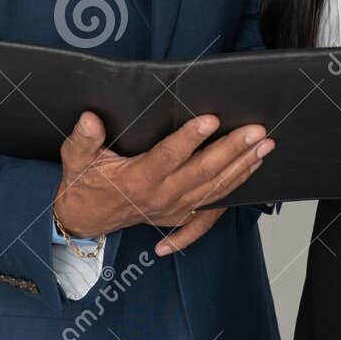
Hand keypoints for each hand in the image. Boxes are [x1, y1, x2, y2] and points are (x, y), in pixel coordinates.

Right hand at [54, 111, 273, 252]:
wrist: (87, 219)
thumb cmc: (84, 184)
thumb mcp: (76, 159)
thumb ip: (83, 139)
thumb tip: (90, 119)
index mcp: (137, 180)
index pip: (168, 157)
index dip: (190, 138)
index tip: (210, 119)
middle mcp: (160, 195)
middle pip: (202, 172)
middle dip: (231, 150)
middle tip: (254, 130)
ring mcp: (175, 207)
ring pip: (216, 187)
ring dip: (242, 164)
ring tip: (264, 143)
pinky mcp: (183, 212)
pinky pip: (217, 199)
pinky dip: (238, 181)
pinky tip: (254, 163)